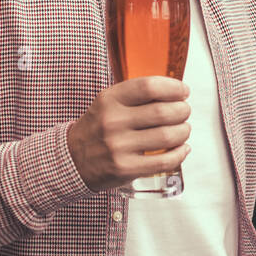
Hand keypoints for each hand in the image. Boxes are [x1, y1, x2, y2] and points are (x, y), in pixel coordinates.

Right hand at [66, 77, 191, 191]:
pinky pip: (164, 161)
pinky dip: (180, 154)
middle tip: (184, 112)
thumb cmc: (99, 128)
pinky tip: (182, 149)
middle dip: (183, 111)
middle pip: (164, 112)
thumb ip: (137, 95)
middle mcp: (113, 122)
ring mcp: (118, 147)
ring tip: (183, 130)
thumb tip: (177, 92)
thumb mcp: (109, 103)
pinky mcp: (124, 169)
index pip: (149, 86)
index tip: (183, 91)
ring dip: (183, 132)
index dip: (173, 88)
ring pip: (168, 136)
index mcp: (110, 100)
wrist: (71, 160)